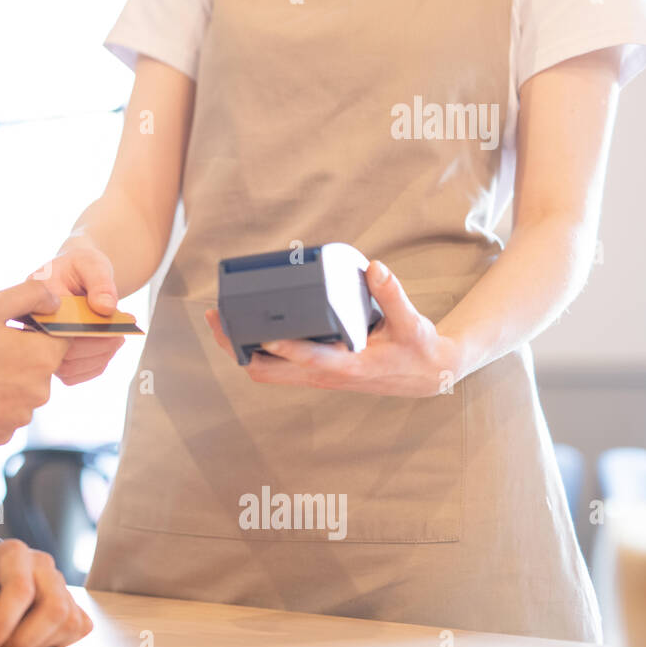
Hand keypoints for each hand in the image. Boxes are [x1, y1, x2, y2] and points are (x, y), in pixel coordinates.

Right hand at [0, 280, 69, 443]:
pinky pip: (6, 411)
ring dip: (7, 378)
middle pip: (41, 364)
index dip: (37, 326)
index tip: (13, 325)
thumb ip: (29, 295)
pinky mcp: (1, 436)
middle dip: (21, 353)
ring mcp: (20, 418)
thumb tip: (54, 300)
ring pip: (23, 389)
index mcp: (41, 358)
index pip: (60, 336)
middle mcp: (39, 393)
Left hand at [0, 539, 92, 646]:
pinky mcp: (70, 602)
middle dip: (25, 640)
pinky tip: (31, 638)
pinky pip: (77, 626)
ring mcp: (59, 582)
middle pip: (55, 607)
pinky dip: (57, 641)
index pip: (20, 590)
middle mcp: (42, 564)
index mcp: (12, 554)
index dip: (1, 625)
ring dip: (39, 643)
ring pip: (68, 620)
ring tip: (10, 643)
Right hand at [28, 243, 126, 384]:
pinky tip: (108, 349)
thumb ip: (99, 282)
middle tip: (120, 334)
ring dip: (98, 357)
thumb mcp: (92, 264)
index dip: (83, 329)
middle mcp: (31, 325)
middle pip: (59, 350)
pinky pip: (71, 375)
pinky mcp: (52, 358)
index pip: (53, 323)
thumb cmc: (82, 267)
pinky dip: (95, 366)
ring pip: (65, 367)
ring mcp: (38, 345)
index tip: (109, 317)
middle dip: (96, 344)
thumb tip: (105, 308)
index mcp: (34, 299)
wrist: (78, 275)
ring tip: (118, 339)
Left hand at [203, 260, 463, 396]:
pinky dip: (255, 351)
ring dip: (240, 350)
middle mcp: (324, 377)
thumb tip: (375, 268)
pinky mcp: (314, 373)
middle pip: (268, 371)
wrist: (428, 375)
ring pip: (266, 372)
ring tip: (220, 321)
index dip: (283, 347)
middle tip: (217, 318)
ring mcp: (316, 378)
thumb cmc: (419, 348)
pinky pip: (275, 368)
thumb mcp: (412, 322)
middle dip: (238, 348)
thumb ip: (392, 295)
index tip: (260, 332)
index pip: (307, 359)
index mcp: (348, 367)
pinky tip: (245, 329)